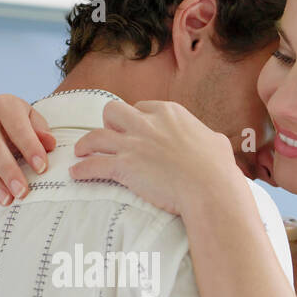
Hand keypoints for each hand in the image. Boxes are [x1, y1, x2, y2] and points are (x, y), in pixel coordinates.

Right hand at [0, 93, 55, 206]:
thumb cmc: (17, 125)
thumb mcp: (32, 121)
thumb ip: (41, 130)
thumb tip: (50, 142)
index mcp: (3, 105)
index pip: (17, 127)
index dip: (30, 148)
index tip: (42, 168)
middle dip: (8, 172)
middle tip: (22, 193)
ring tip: (7, 200)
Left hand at [70, 99, 240, 217]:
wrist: (211, 190)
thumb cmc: (219, 170)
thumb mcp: (217, 143)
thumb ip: (208, 137)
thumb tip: (212, 140)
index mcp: (169, 113)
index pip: (143, 106)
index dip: (138, 118)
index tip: (137, 129)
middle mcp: (147, 123)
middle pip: (114, 111)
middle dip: (110, 123)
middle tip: (112, 137)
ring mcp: (133, 144)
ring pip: (96, 135)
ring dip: (87, 144)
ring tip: (81, 151)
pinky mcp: (124, 166)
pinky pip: (93, 165)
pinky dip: (83, 170)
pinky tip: (77, 174)